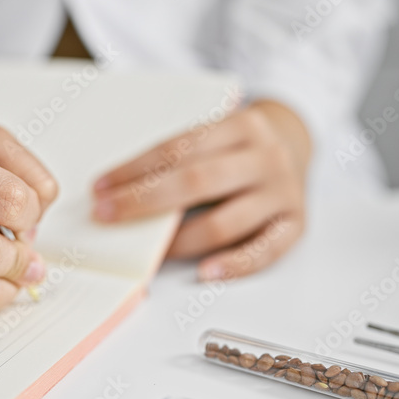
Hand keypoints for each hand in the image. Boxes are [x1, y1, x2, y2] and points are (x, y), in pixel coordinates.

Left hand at [92, 100, 310, 280]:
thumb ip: (183, 155)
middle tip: (107, 215)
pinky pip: (263, 251)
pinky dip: (233, 265)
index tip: (101, 188)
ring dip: (180, 241)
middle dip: (144, 201)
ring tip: (150, 251)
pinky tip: (204, 272)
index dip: (135, 170)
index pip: (179, 148)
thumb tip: (121, 189)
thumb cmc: (241, 147)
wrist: (297, 146)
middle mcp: (265, 157)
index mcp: (241, 126)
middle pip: (197, 182)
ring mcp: (283, 192)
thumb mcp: (218, 134)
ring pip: (225, 223)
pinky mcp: (296, 225)